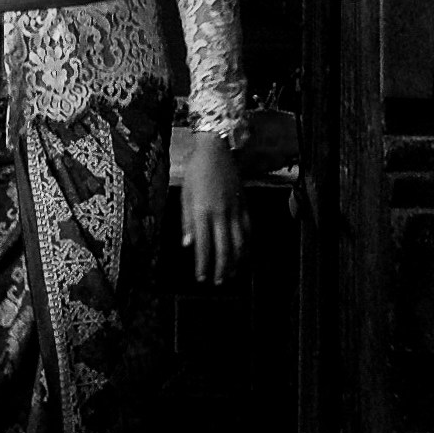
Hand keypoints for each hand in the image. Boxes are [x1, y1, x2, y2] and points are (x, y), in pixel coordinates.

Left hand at [179, 132, 246, 287]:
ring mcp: (235, 209)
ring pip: (240, 242)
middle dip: (222, 268)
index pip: (203, 245)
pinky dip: (247, 244)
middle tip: (219, 282)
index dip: (203, 264)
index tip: (201, 277)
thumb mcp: (185, 195)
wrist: (217, 150)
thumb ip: (186, 221)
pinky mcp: (245, 205)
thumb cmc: (196, 172)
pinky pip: (248, 229)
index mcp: (203, 211)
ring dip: (236, 261)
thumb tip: (187, 245)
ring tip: (232, 273)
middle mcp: (221, 213)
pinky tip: (244, 253)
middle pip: (224, 248)